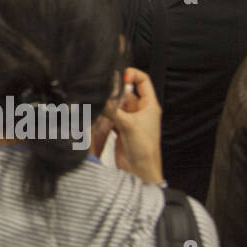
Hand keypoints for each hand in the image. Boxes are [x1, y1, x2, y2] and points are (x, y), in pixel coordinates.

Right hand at [106, 67, 163, 183]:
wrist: (140, 172)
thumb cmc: (144, 150)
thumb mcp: (128, 125)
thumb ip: (112, 108)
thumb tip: (99, 96)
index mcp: (149, 105)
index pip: (143, 80)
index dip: (131, 75)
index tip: (119, 77)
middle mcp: (140, 111)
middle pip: (125, 92)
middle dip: (114, 91)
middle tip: (102, 91)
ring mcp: (129, 119)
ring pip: (116, 104)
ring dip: (108, 104)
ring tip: (98, 103)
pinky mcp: (120, 128)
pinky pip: (110, 116)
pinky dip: (103, 114)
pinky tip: (96, 115)